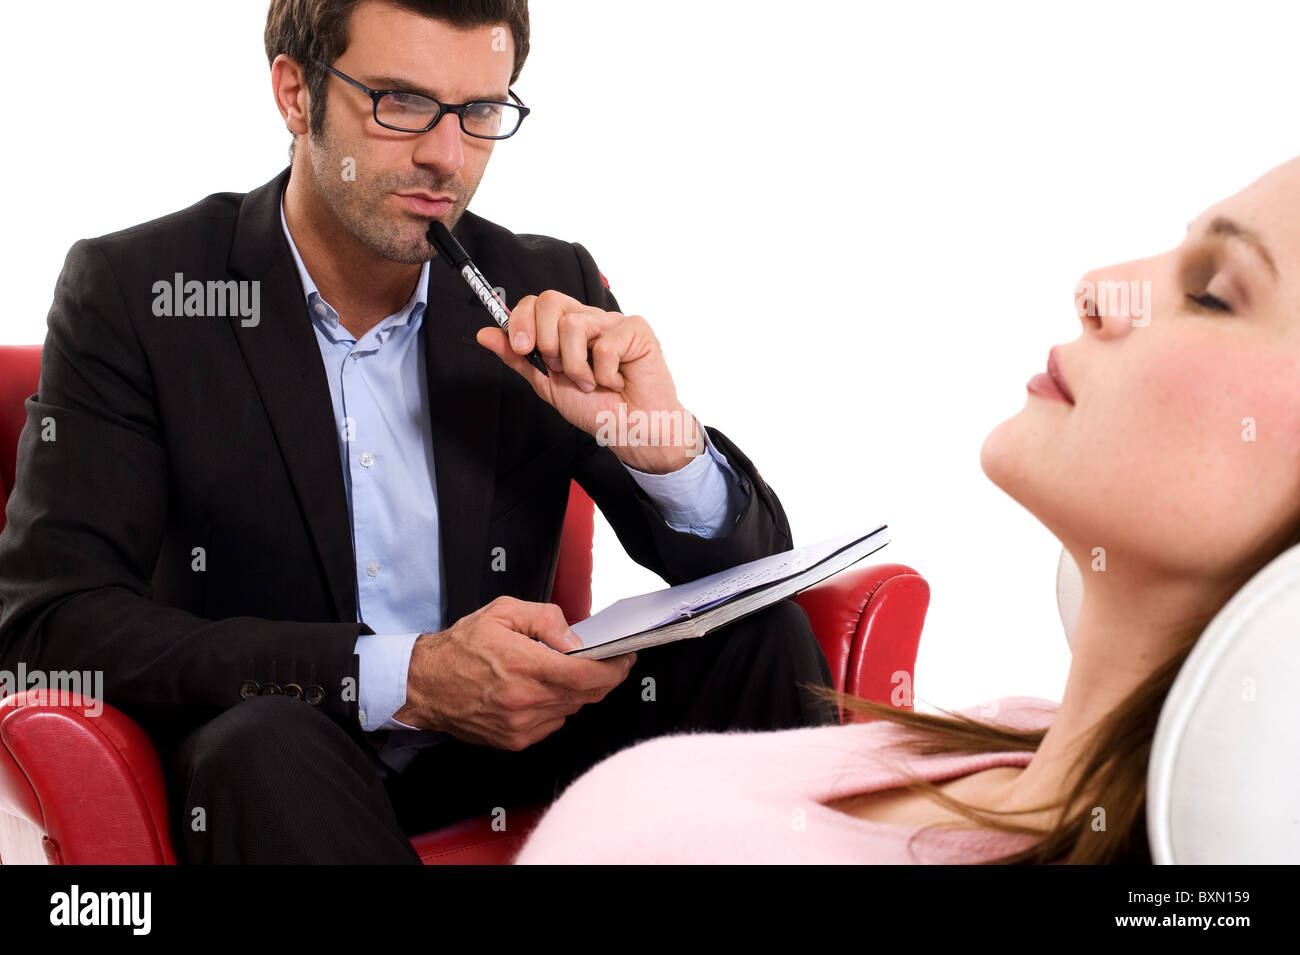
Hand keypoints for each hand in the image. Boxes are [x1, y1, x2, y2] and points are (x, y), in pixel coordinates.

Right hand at [392, 595, 636, 750]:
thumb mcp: (503, 612)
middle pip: (586, 694)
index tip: (625, 657)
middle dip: (604, 676)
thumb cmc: (461, 647)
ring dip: (578, 690)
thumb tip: (577, 638)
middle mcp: (524, 700)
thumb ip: (546, 619)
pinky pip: (554, 723)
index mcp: (523, 665)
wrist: (425, 684)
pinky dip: (557, 706)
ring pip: (573, 709)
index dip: (614, 668)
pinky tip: (541, 690)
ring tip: (563, 670)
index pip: (586, 674)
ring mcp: (521, 725)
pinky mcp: (515, 740)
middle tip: (609, 660)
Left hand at [474, 290, 703, 473]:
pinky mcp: (636, 330)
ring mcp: (612, 322)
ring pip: (574, 325)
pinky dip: (606, 374)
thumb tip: (485, 333)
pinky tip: (617, 381)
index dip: (521, 320)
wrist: (630, 431)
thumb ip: (518, 358)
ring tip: (592, 382)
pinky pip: (606, 344)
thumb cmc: (596, 409)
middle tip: (560, 370)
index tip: (522, 348)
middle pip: (550, 301)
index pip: (535, 303)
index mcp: (566, 329)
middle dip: (546, 342)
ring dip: (576, 367)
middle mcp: (588, 320)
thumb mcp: (547, 385)